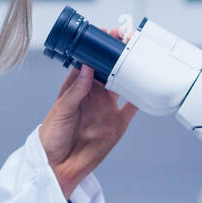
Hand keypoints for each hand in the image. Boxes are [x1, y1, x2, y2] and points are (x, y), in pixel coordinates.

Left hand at [38, 26, 138, 196]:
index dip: (99, 47)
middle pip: (110, 68)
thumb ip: (76, 90)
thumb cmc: (52, 137)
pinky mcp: (117, 123)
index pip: (90, 61)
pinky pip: (133, 107)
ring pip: (124, 83)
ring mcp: (107, 108)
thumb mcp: (61, 111)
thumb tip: (87, 67)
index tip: (108, 36)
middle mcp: (94, 94)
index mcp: (77, 87)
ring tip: (140, 56)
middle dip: (118, 54)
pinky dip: (142, 97)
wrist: (59, 167)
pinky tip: (149, 86)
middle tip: (128, 40)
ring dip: (132, 71)